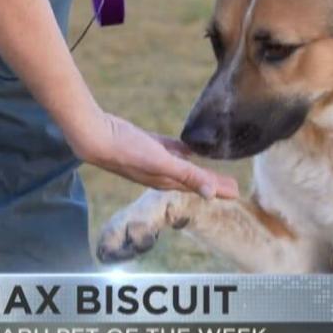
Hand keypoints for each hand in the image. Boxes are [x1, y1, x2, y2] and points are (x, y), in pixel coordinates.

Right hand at [75, 112, 238, 199]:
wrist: (95, 137)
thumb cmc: (127, 151)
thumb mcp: (161, 162)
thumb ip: (187, 175)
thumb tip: (211, 194)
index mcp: (167, 180)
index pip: (200, 187)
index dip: (218, 189)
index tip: (236, 192)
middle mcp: (162, 173)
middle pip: (194, 179)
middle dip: (213, 183)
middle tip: (232, 185)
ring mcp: (154, 159)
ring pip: (183, 166)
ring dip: (198, 169)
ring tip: (213, 171)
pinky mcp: (146, 144)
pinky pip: (170, 150)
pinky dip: (182, 151)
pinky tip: (189, 149)